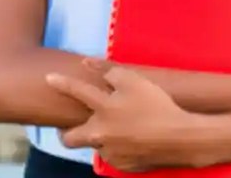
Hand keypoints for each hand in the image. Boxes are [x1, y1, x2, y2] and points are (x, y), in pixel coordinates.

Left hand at [46, 64, 213, 170]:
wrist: (181, 138)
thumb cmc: (157, 105)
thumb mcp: (134, 80)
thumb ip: (108, 71)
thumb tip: (87, 63)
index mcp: (103, 109)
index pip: (77, 92)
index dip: (61, 83)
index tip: (49, 79)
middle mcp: (101, 134)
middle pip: (69, 139)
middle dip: (64, 132)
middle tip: (69, 125)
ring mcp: (110, 153)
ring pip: (93, 146)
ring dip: (98, 137)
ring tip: (117, 127)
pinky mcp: (122, 165)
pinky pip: (112, 155)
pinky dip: (116, 146)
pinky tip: (131, 138)